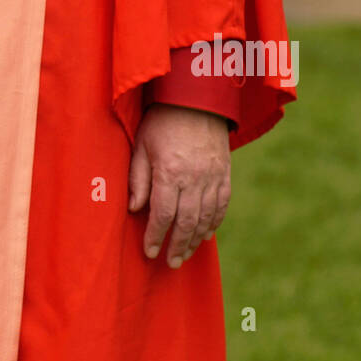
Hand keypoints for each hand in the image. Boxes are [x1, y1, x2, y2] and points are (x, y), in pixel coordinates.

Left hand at [128, 104, 230, 268]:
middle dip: (177, 245)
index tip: (149, 252)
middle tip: (170, 262)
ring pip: (206, 218)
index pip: (163, 214)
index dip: (155, 236)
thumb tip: (135, 209)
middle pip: (187, 222)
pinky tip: (205, 235)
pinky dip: (214, 223)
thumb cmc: (162, 121)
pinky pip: (222, 205)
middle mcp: (195, 178)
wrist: (196, 98)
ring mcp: (213, 176)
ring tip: (185, 254)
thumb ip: (138, 178)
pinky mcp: (225, 173)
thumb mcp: (142, 145)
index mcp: (170, 171)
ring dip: (195, 240)